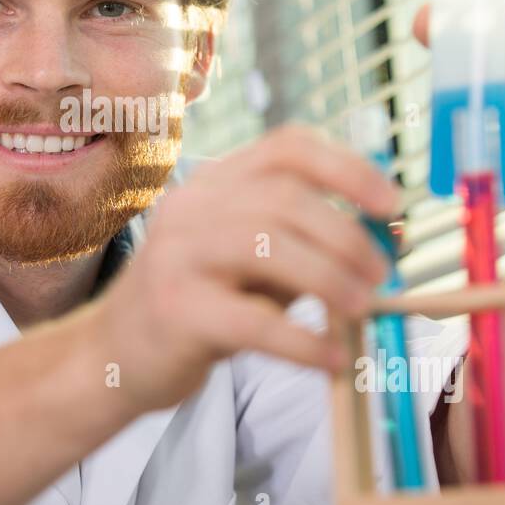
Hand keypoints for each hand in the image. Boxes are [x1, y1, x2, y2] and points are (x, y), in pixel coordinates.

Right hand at [85, 124, 398, 413]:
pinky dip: (304, 341)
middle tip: (380, 276)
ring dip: (330, 279)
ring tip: (362, 310)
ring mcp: (176, 256)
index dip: (348, 166)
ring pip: (269, 247)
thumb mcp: (248, 261)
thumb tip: (386, 242)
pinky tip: (330, 358)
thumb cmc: (197, 305)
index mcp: (214, 183)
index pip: (287, 146)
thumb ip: (303, 243)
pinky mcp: (174, 311)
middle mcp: (190, 207)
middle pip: (285, 198)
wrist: (113, 356)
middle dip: (347, 236)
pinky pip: (253, 321)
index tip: (392, 203)